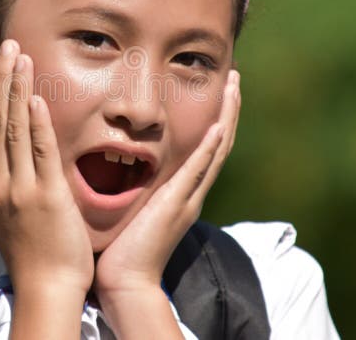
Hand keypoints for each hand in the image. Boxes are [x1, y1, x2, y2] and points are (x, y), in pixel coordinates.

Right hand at [0, 39, 92, 336]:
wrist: (45, 290)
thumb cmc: (36, 257)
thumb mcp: (13, 218)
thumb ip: (12, 190)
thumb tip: (11, 171)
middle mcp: (1, 182)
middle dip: (2, 80)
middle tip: (5, 45)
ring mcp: (20, 188)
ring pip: (14, 128)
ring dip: (16, 88)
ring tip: (18, 54)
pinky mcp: (45, 196)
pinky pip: (39, 152)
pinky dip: (35, 123)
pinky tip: (35, 97)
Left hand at [93, 70, 241, 333]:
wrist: (126, 279)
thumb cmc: (122, 246)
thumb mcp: (134, 205)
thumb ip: (137, 184)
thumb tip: (120, 160)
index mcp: (182, 190)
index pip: (205, 146)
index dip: (215, 117)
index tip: (219, 89)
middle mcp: (192, 191)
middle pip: (220, 141)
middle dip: (228, 108)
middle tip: (235, 76)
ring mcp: (189, 197)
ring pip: (216, 149)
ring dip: (227, 116)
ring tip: (234, 85)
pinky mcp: (178, 204)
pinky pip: (199, 170)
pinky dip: (210, 147)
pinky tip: (218, 124)